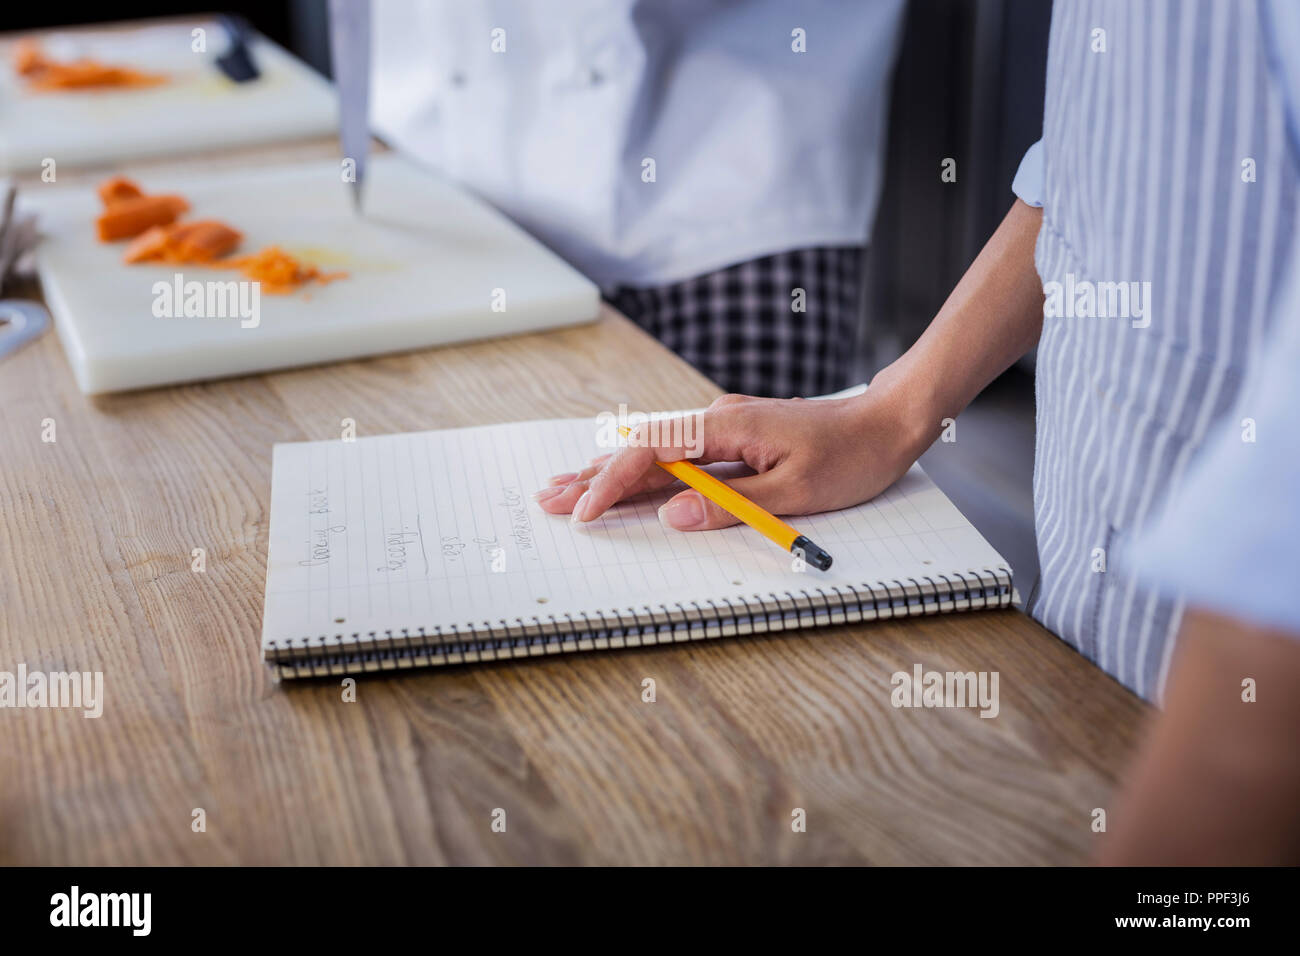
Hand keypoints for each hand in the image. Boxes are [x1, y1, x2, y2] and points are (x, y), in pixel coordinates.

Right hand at [532, 380, 934, 530]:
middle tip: (549, 499)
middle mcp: (717, 420)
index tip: (586, 511)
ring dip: (611, 472)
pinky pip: (677, 455)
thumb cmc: (851, 456)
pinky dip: (643, 471)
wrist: (887, 422)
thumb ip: (730, 504)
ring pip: (655, 452)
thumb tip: (671, 514)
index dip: (613, 483)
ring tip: (567, 489)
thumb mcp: (795, 492)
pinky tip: (621, 478)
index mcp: (728, 426)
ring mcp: (723, 428)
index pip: (654, 453)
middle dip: (594, 476)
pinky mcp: (732, 438)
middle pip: (642, 449)